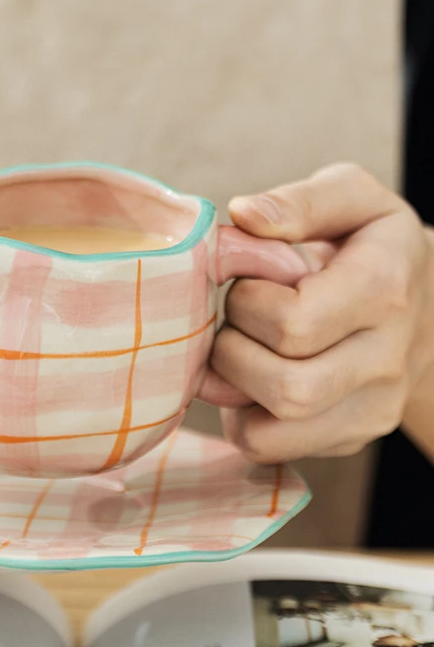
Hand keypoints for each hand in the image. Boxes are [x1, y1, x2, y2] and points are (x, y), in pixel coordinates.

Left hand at [198, 163, 433, 462]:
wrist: (423, 309)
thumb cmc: (368, 248)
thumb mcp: (350, 199)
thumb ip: (299, 202)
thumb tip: (243, 216)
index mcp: (385, 288)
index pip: (292, 324)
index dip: (247, 303)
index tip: (249, 282)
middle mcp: (387, 359)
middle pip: (286, 387)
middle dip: (232, 351)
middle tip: (235, 322)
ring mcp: (372, 408)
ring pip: (272, 430)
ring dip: (231, 389)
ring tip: (238, 351)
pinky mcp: (349, 437)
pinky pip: (268, 447)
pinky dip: (240, 418)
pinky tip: (249, 382)